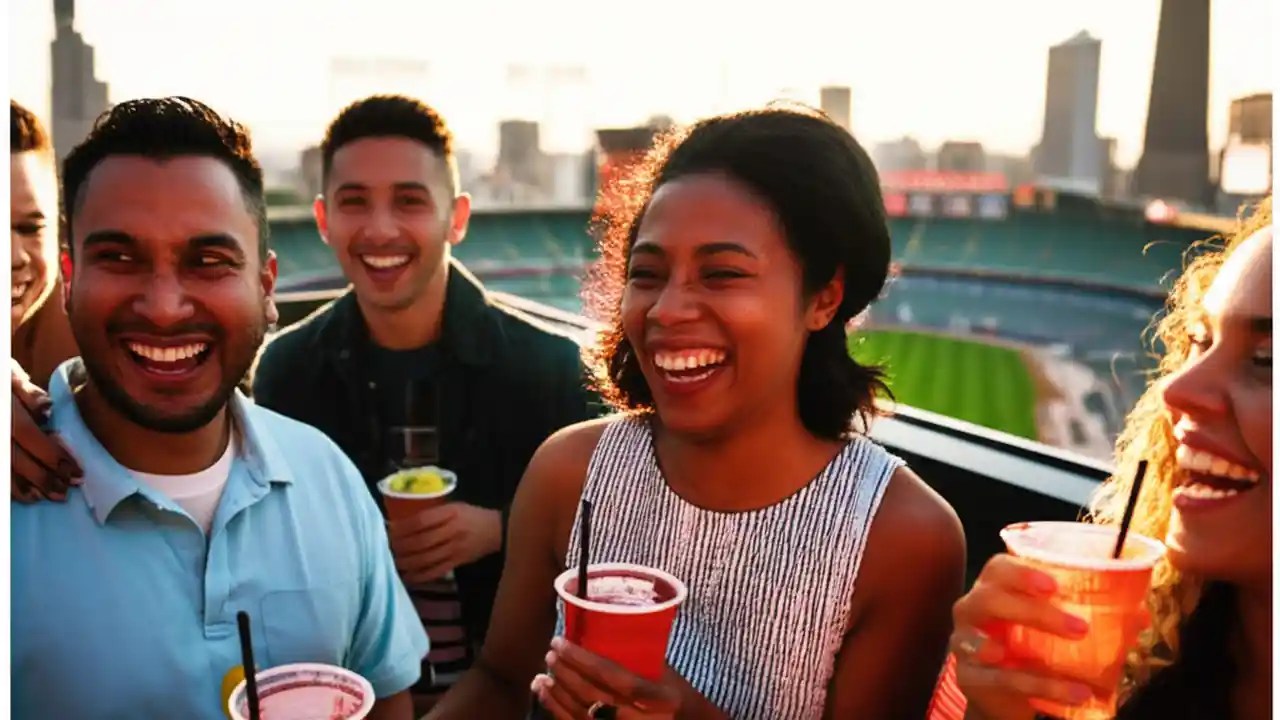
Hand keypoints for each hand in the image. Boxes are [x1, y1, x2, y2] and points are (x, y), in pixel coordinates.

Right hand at [11, 361, 80, 502]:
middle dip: (44, 478)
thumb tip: (47, 410)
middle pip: (18, 460)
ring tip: (47, 497)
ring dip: (26, 488)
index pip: (31, 437)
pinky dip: (11, 488)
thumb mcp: (9, 375)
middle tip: (65, 492)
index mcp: (7, 414)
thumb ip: (27, 393)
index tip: (77, 472)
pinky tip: (25, 496)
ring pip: (4, 471)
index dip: (54, 456)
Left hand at [386, 502, 500, 583]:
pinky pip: (435, 571)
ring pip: (425, 558)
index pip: (422, 520)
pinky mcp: (458, 562)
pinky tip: (407, 576)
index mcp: (451, 513)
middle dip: (401, 545)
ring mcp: (455, 549)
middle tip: (387, 547)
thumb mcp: (455, 506)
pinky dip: (419, 575)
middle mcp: (453, 531)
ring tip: (393, 561)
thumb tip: (403, 521)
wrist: (497, 531)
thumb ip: (434, 513)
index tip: (389, 528)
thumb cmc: (472, 515)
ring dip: (406, 561)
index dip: (403, 526)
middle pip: (421, 541)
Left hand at [532, 637, 680, 719]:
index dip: (584, 660)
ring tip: (543, 672)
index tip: (562, 642)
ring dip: (557, 691)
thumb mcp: (664, 671)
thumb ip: (638, 655)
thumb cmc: (673, 692)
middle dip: (567, 673)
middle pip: (593, 696)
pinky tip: (544, 692)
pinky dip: (555, 709)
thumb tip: (599, 627)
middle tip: (551, 653)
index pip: (615, 677)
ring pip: (581, 713)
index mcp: (659, 698)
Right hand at [950, 554, 1145, 719]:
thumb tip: (1139, 615)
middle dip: (1032, 612)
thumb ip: (1093, 618)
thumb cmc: (1030, 646)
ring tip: (1073, 675)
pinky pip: (1001, 681)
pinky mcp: (969, 677)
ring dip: (1031, 659)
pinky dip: (1039, 687)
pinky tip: (1075, 694)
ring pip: (984, 644)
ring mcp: (964, 644)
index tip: (1054, 585)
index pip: (998, 569)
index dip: (1021, 572)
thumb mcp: (1057, 629)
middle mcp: (972, 610)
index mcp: (994, 588)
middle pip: (988, 599)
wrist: (1005, 692)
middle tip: (1080, 629)